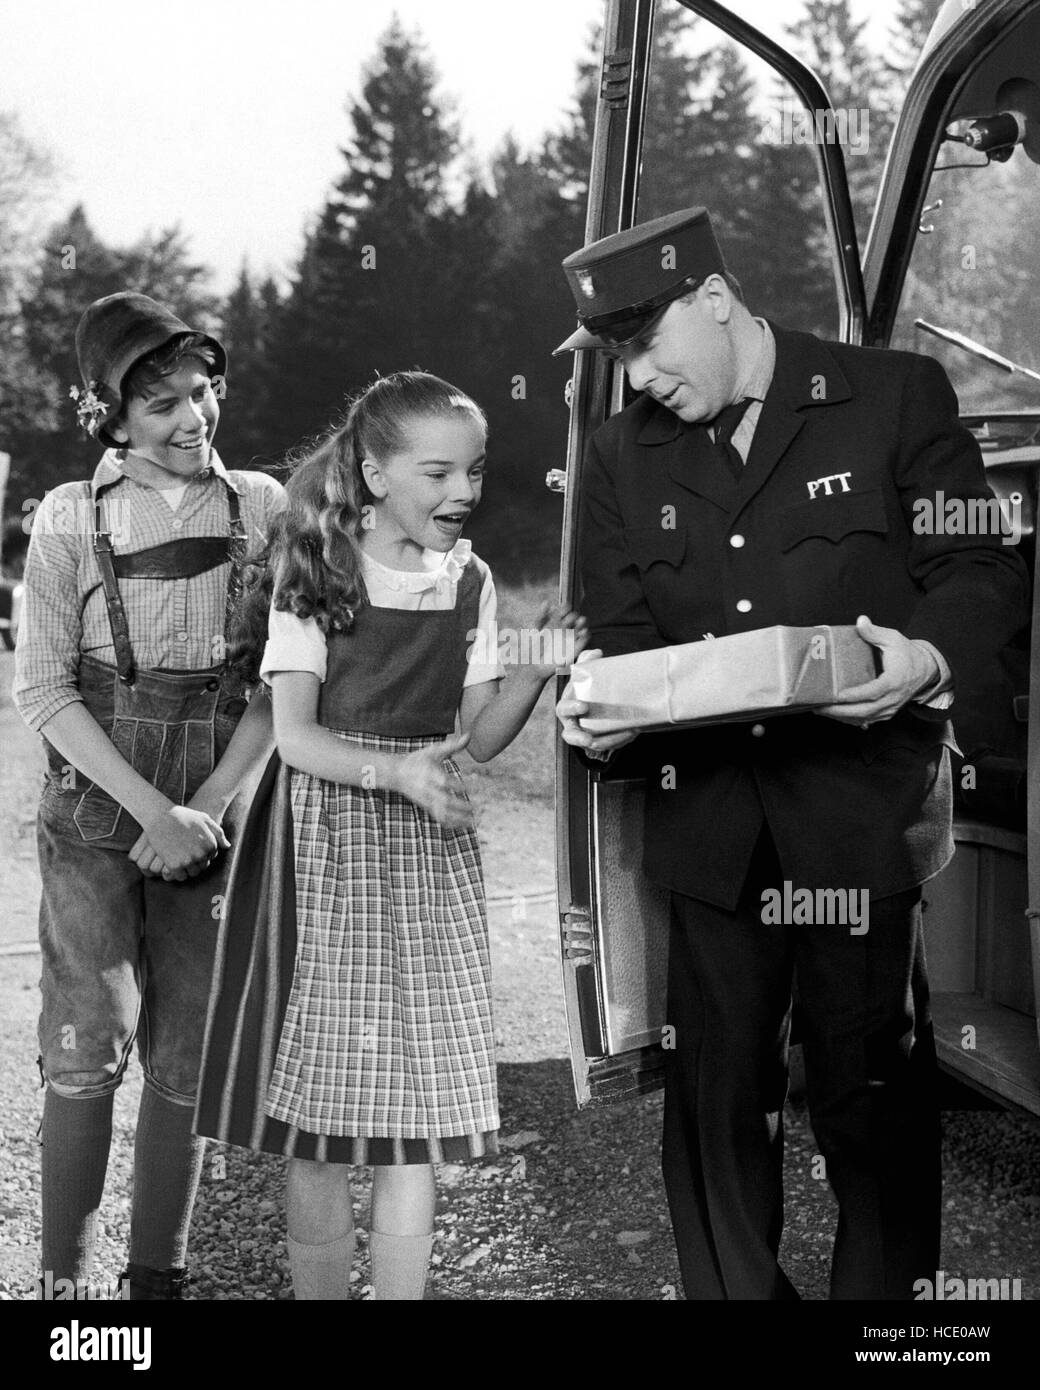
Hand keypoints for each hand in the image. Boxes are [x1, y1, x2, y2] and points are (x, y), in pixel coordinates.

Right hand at [135, 805, 230, 880]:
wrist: (161, 817)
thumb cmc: (184, 816)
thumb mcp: (205, 819)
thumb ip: (218, 833)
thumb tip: (227, 846)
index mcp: (210, 844)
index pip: (211, 856)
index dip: (203, 852)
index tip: (193, 845)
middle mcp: (201, 854)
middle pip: (203, 866)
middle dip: (196, 861)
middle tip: (185, 852)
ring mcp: (188, 861)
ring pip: (193, 873)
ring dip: (188, 868)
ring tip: (180, 858)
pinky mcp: (175, 866)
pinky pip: (180, 876)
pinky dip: (178, 873)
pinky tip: (174, 864)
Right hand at [393, 732, 475, 829]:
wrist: (397, 773)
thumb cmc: (418, 760)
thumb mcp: (434, 750)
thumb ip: (453, 745)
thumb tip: (469, 735)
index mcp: (430, 774)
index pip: (445, 782)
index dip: (459, 785)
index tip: (473, 786)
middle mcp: (429, 790)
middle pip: (445, 801)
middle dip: (460, 807)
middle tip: (475, 808)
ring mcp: (427, 800)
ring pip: (443, 813)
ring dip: (458, 819)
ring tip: (472, 821)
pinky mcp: (427, 807)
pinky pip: (439, 818)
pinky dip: (451, 824)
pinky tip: (463, 825)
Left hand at [525, 602, 589, 679]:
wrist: (534, 667)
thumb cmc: (531, 649)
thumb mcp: (533, 631)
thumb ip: (540, 617)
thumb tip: (546, 602)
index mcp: (553, 622)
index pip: (563, 611)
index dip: (565, 608)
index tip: (564, 608)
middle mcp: (563, 629)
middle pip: (573, 617)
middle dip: (573, 616)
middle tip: (570, 619)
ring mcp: (569, 638)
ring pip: (580, 626)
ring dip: (582, 623)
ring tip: (580, 621)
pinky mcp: (575, 648)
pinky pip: (583, 640)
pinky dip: (585, 635)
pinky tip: (583, 632)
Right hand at [555, 648, 639, 755]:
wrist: (607, 697)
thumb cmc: (592, 684)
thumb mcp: (590, 670)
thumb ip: (589, 660)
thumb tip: (596, 653)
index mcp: (568, 706)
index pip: (563, 709)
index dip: (571, 709)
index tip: (584, 706)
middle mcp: (574, 723)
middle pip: (571, 735)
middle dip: (579, 737)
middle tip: (589, 738)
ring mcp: (587, 734)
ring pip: (594, 744)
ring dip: (609, 740)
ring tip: (626, 731)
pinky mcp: (602, 740)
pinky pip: (610, 745)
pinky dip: (620, 740)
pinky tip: (633, 730)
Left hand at [814, 614, 938, 727]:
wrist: (926, 670)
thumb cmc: (908, 654)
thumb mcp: (893, 639)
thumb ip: (875, 632)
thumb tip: (861, 621)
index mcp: (894, 681)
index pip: (873, 692)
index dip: (854, 695)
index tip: (836, 696)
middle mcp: (892, 699)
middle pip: (864, 711)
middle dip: (839, 711)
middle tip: (818, 706)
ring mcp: (889, 709)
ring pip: (863, 718)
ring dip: (841, 717)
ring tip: (821, 710)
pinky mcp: (886, 713)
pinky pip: (866, 720)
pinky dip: (849, 719)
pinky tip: (834, 714)